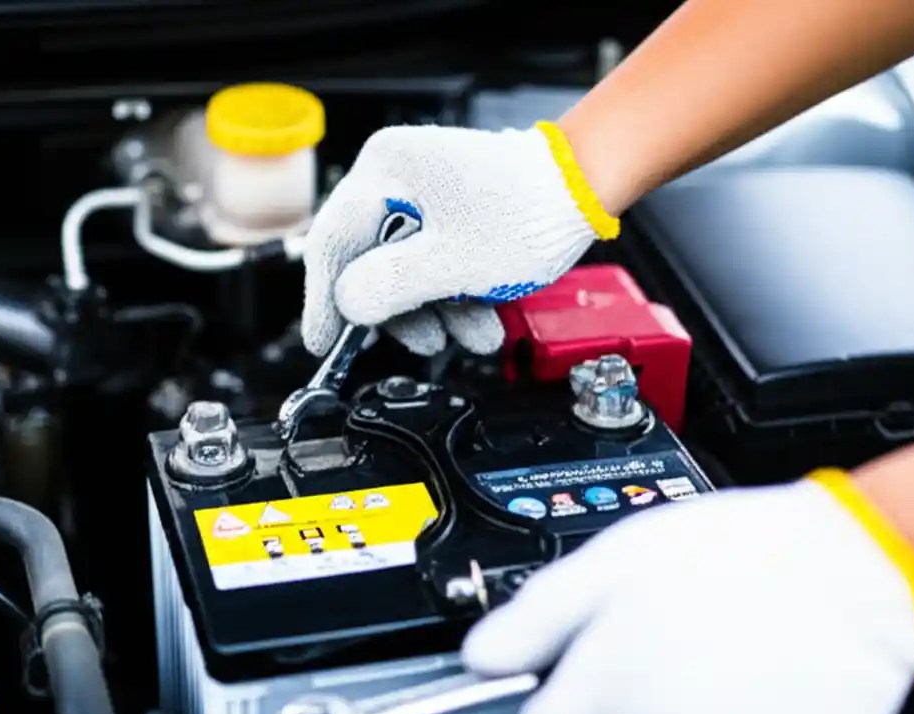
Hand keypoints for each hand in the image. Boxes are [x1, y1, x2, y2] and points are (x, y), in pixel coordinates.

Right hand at [300, 122, 618, 356]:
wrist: (588, 188)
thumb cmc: (531, 212)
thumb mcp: (455, 264)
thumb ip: (391, 286)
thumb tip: (347, 304)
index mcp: (386, 170)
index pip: (334, 242)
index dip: (325, 300)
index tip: (325, 342)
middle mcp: (396, 173)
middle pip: (371, 259)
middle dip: (403, 311)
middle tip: (426, 343)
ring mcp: (424, 189)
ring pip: (406, 265)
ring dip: (436, 310)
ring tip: (474, 336)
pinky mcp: (449, 207)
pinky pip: (434, 258)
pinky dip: (453, 292)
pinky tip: (480, 319)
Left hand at [461, 475, 913, 713]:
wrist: (856, 574)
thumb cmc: (744, 555)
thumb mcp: (620, 558)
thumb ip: (539, 614)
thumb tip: (481, 653)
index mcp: (606, 684)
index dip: (540, 709)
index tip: (554, 694)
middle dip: (610, 708)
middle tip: (642, 670)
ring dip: (660, 710)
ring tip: (697, 671)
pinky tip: (730, 686)